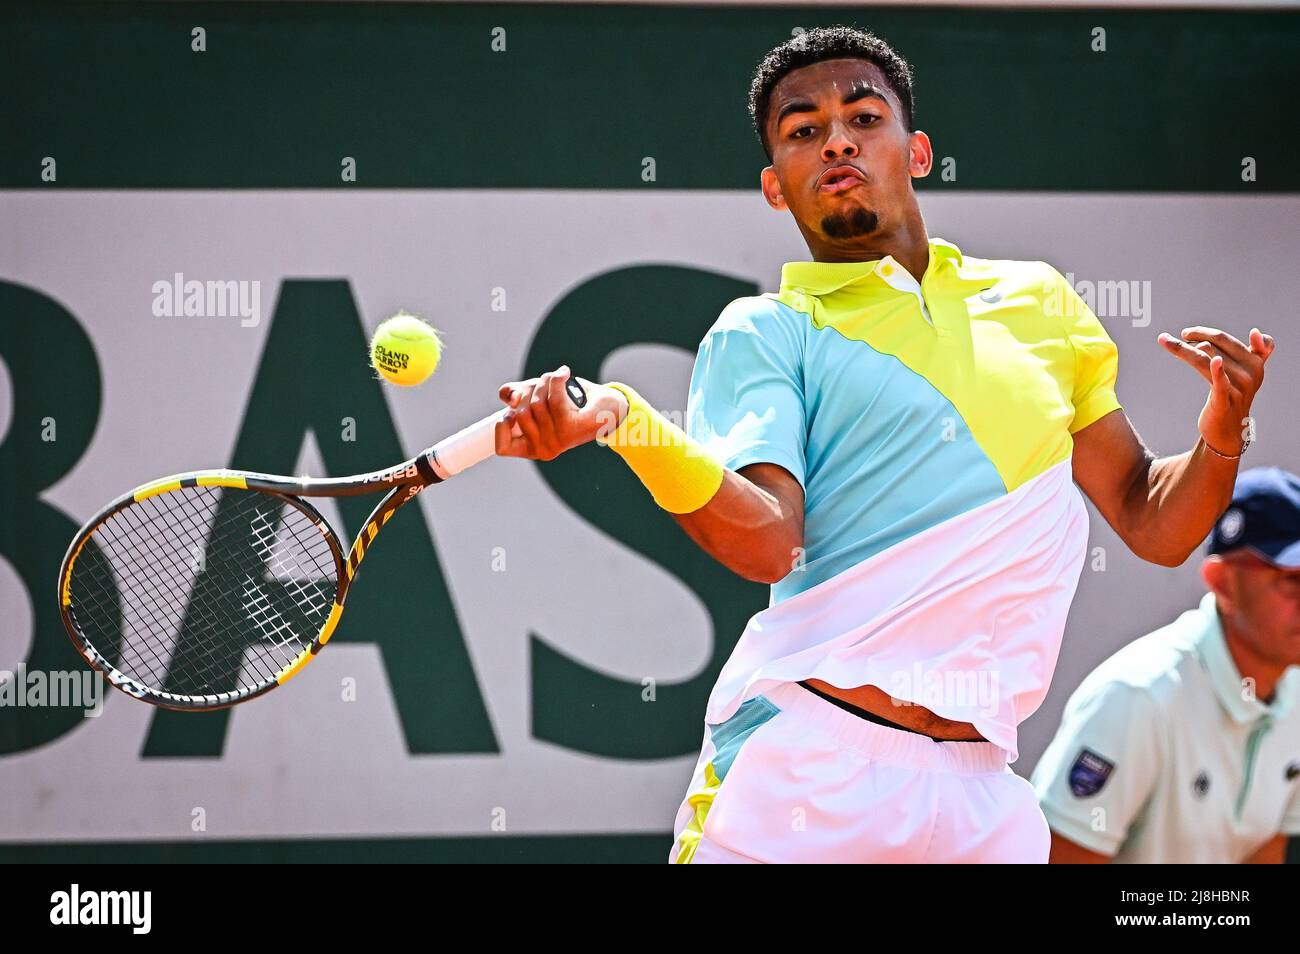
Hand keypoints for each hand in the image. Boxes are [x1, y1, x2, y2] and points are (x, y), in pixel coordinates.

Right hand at [494, 365, 629, 460]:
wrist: (606, 406)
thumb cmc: (569, 403)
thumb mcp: (535, 396)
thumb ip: (515, 395)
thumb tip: (509, 397)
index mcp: (531, 448)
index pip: (501, 447)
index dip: (502, 424)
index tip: (512, 409)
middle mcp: (544, 450)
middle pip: (518, 413)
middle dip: (527, 391)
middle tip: (543, 384)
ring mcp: (558, 441)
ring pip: (536, 402)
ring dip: (544, 382)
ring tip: (556, 379)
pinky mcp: (572, 428)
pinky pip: (555, 398)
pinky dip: (557, 380)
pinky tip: (564, 373)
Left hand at [1158, 326, 1273, 454]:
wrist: (1227, 432)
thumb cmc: (1233, 399)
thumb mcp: (1249, 375)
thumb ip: (1259, 352)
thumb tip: (1257, 332)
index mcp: (1255, 363)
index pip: (1225, 339)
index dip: (1204, 332)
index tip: (1187, 333)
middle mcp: (1249, 373)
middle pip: (1212, 347)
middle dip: (1192, 338)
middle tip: (1172, 339)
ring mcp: (1238, 388)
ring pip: (1204, 360)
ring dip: (1182, 349)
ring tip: (1166, 342)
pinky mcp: (1224, 402)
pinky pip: (1220, 383)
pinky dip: (1217, 371)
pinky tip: (1215, 362)